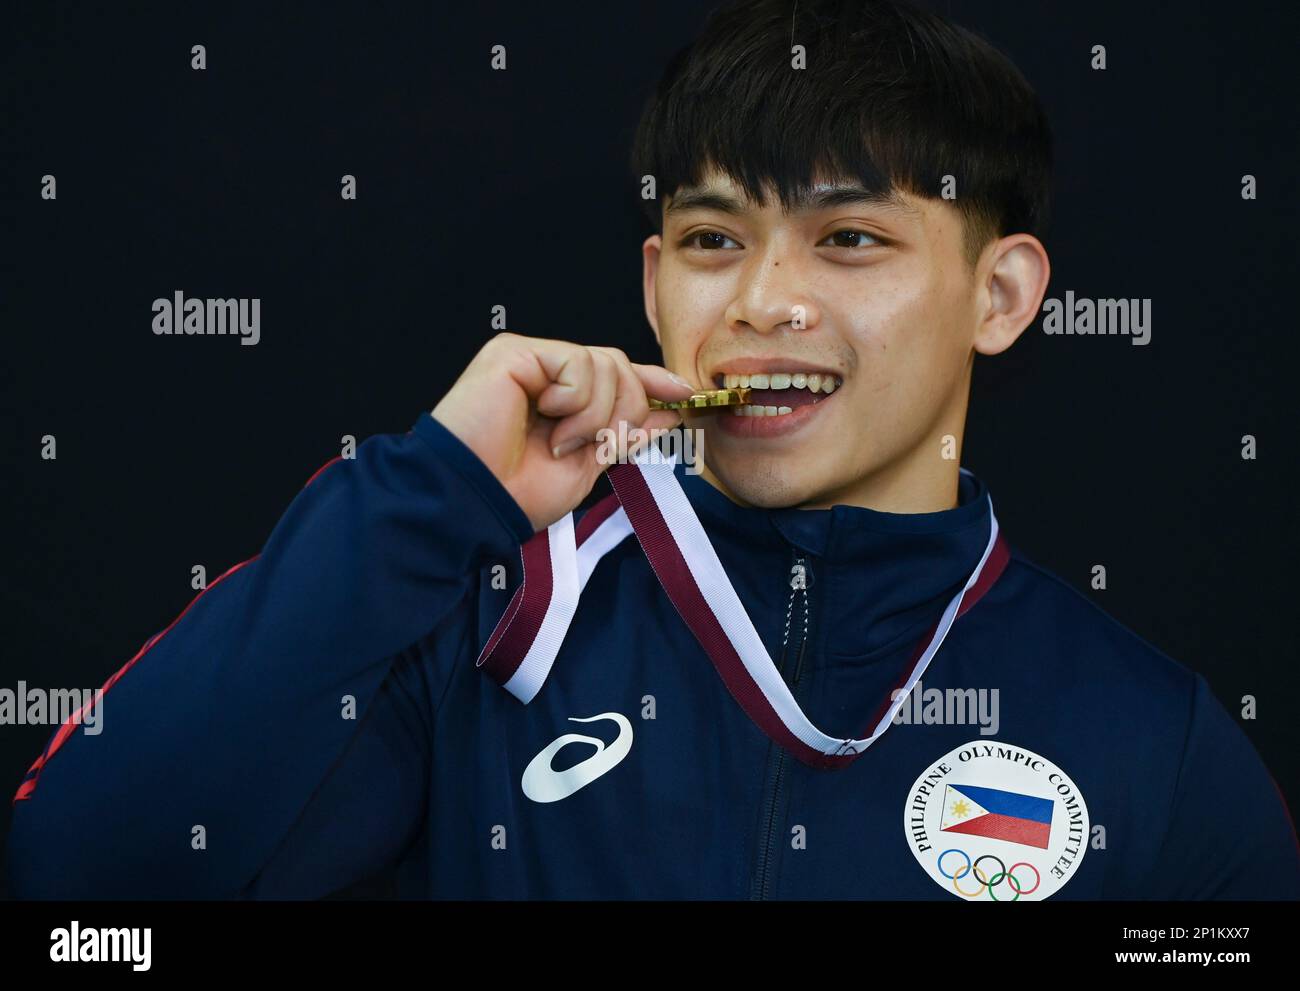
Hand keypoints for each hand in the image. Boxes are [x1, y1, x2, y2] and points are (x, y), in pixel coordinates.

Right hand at [432, 333, 696, 531]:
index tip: (685, 394)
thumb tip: (669, 410)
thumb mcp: (587, 465)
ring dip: (595, 415)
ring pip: (606, 364)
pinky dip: (575, 401)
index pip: (616, 375)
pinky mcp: (515, 353)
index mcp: (561, 398)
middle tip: (594, 445)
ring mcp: (530, 360)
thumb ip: (624, 432)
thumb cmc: (517, 492)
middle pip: (619, 366)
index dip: (652, 381)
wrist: (475, 502)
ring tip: (559, 441)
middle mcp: (546, 373)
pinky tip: (546, 419)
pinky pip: (578, 363)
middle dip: (624, 410)